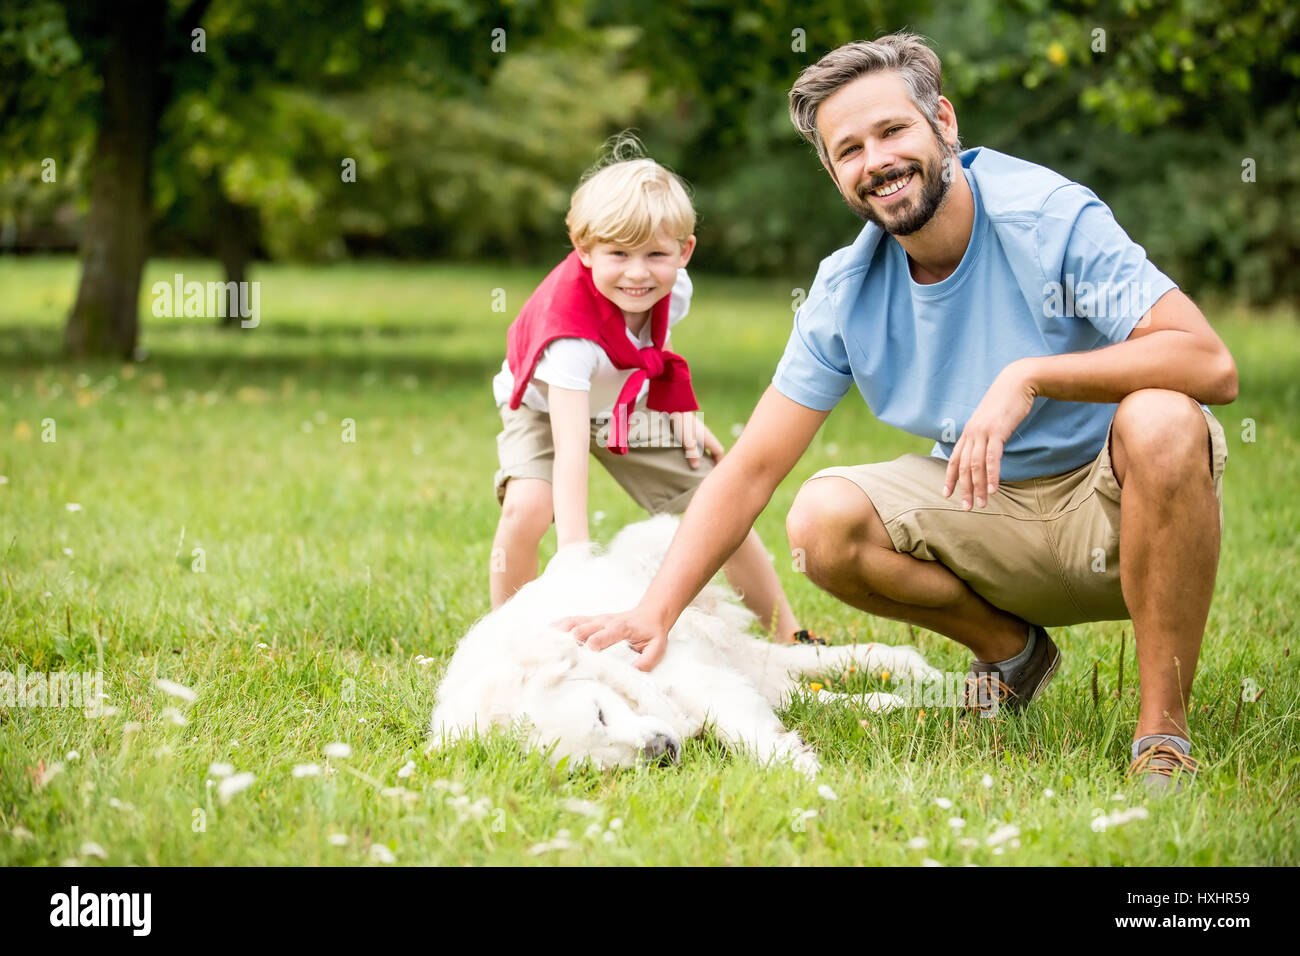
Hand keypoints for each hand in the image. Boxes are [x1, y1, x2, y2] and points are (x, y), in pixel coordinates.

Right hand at [554, 609, 668, 671]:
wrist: (650, 613)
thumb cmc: (652, 633)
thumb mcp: (657, 647)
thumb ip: (647, 660)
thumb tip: (632, 672)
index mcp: (622, 628)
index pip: (606, 634)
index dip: (595, 641)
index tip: (585, 651)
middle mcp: (605, 621)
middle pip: (584, 628)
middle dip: (571, 640)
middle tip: (557, 653)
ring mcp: (596, 619)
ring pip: (574, 622)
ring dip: (560, 631)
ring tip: (543, 640)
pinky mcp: (590, 620)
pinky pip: (572, 620)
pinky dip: (558, 625)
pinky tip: (545, 632)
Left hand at [678, 411, 724, 468]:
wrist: (676, 407)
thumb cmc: (682, 424)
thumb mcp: (687, 441)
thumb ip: (692, 454)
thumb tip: (696, 468)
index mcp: (708, 438)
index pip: (719, 452)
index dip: (719, 462)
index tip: (715, 471)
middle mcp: (707, 435)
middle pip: (715, 448)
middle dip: (714, 459)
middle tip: (708, 469)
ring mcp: (701, 431)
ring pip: (709, 444)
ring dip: (707, 454)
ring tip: (700, 463)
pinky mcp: (694, 428)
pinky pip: (702, 441)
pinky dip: (701, 449)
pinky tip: (692, 452)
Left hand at [943, 360, 1037, 508]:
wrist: (1016, 382)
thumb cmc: (1005, 402)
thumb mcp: (990, 420)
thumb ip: (985, 435)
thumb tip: (985, 449)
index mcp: (968, 432)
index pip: (954, 458)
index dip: (949, 477)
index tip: (946, 494)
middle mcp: (971, 433)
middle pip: (963, 466)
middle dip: (964, 489)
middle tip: (967, 507)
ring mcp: (983, 432)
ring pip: (975, 465)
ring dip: (978, 487)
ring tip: (982, 504)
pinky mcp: (997, 431)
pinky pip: (992, 458)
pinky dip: (991, 475)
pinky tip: (993, 489)